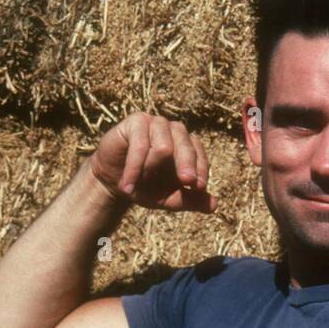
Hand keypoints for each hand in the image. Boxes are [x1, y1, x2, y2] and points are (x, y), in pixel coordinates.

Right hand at [90, 112, 214, 212]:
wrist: (113, 182)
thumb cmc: (145, 188)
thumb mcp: (170, 199)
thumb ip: (191, 200)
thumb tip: (214, 205)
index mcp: (187, 146)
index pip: (200, 155)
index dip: (201, 170)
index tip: (198, 188)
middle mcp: (174, 131)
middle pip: (186, 146)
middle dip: (187, 166)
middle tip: (187, 183)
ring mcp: (156, 123)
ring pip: (164, 146)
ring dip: (151, 170)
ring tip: (138, 187)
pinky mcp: (136, 121)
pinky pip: (139, 145)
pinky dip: (134, 169)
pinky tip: (126, 187)